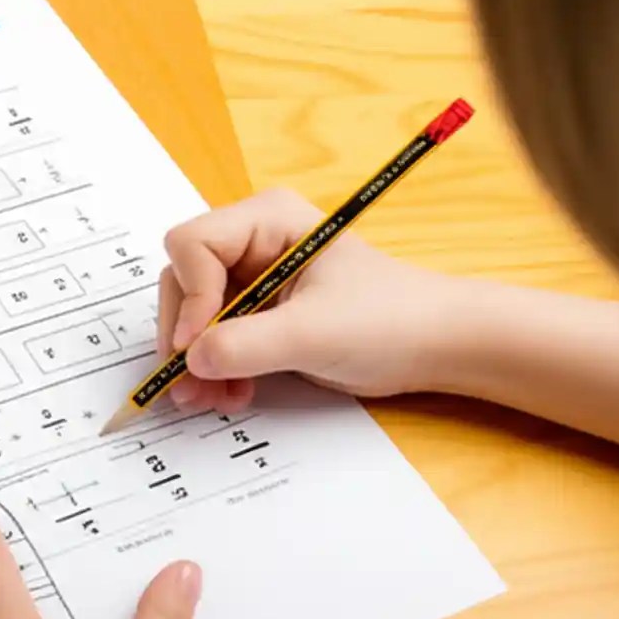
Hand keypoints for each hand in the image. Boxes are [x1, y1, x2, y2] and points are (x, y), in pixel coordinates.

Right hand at [158, 186, 459, 411]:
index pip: (192, 246)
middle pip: (183, 282)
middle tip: (191, 384)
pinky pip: (215, 338)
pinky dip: (215, 368)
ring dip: (197, 360)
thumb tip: (191, 361)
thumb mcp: (313, 333)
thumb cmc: (390, 320)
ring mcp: (253, 278)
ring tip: (212, 398)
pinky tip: (232, 393)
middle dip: (186, 337)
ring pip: (194, 316)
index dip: (188, 297)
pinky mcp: (259, 314)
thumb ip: (246, 345)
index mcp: (267, 220)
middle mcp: (252, 242)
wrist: (434, 346)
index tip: (196, 346)